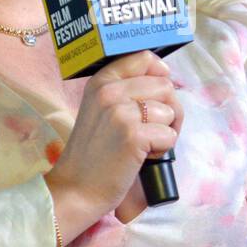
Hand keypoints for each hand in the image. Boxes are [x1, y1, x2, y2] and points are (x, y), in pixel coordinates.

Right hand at [44, 50, 183, 238]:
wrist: (76, 189)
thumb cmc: (94, 154)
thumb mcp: (100, 110)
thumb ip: (125, 92)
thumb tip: (166, 79)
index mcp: (101, 81)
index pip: (144, 58)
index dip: (160, 75)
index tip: (159, 96)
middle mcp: (110, 91)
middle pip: (165, 85)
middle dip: (169, 110)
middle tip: (152, 131)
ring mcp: (120, 112)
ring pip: (170, 111)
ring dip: (165, 132)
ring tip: (143, 146)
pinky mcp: (133, 135)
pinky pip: (170, 135)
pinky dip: (162, 150)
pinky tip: (141, 157)